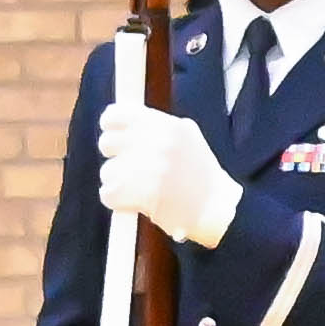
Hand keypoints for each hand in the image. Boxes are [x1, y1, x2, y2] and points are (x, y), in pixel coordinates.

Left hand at [95, 99, 240, 250]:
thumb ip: (155, 126)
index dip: (111, 126)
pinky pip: (108, 194)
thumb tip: (116, 116)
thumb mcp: (187, 138)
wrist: (217, 210)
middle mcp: (156, 143)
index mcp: (168, 126)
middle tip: (136, 168)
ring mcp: (145, 168)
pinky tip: (141, 202)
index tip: (117, 137)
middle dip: (118, 156)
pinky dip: (120, 202)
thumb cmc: (201, 176)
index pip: (116, 115)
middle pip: (107, 142)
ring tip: (146, 188)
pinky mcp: (134, 193)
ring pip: (107, 171)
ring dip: (120, 182)